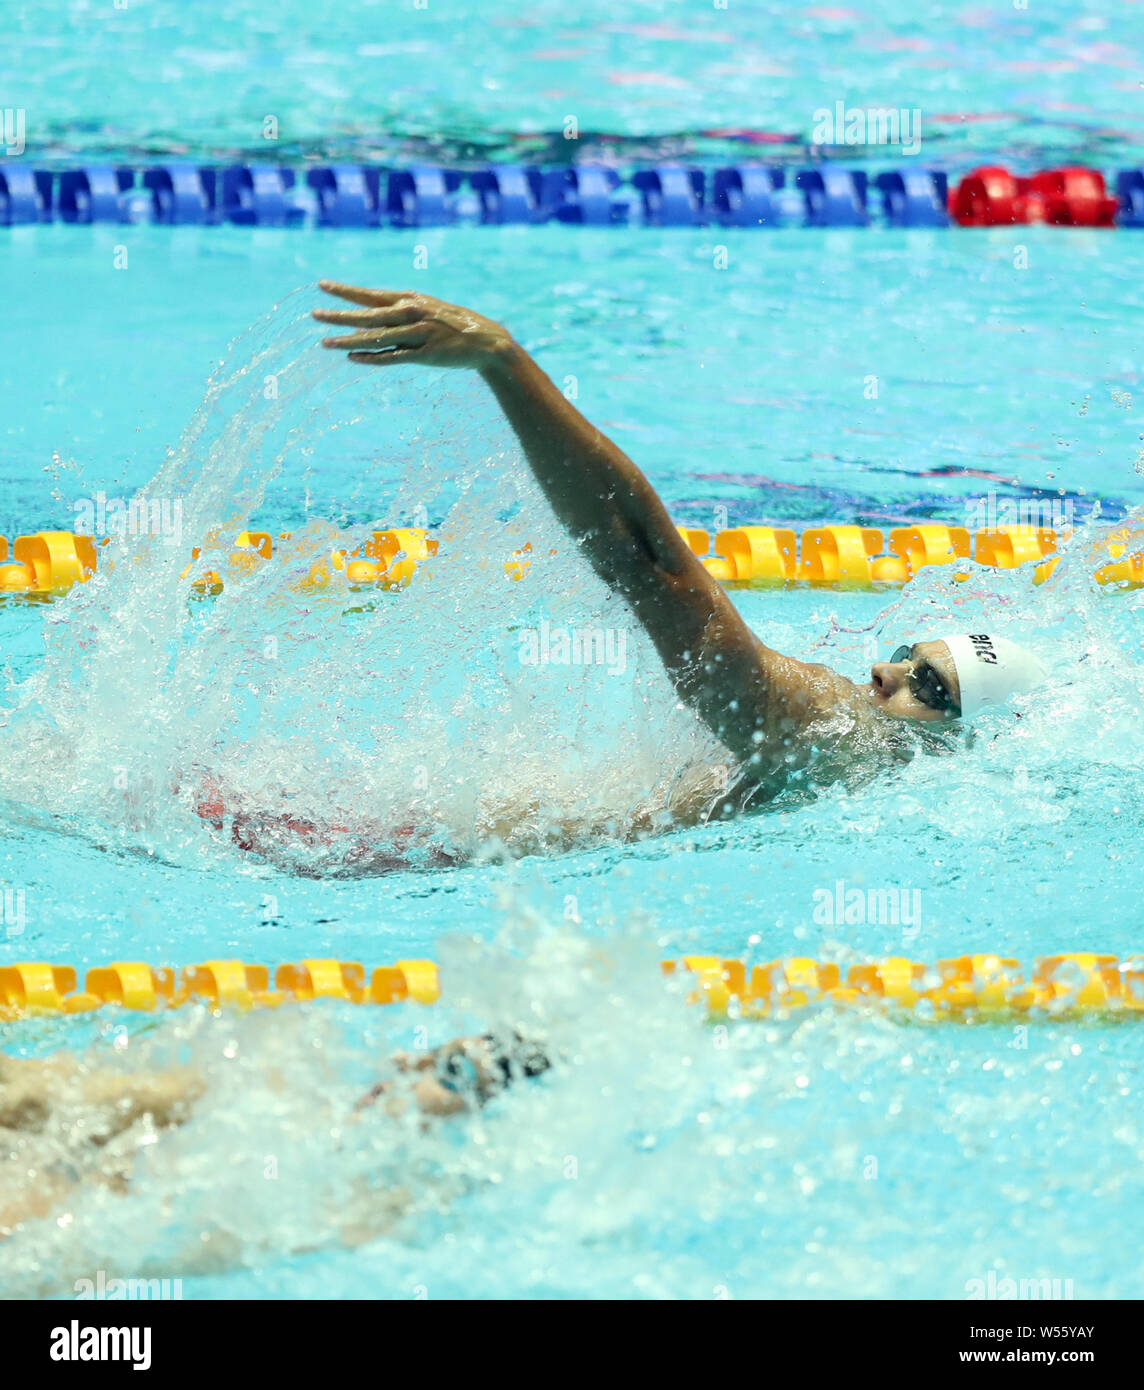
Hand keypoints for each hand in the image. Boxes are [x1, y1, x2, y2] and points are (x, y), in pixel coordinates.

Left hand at [313, 282, 514, 369]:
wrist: (486, 341)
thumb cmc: (453, 325)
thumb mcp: (427, 310)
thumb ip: (401, 314)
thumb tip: (373, 320)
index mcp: (409, 300)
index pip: (371, 294)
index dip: (346, 291)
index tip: (322, 286)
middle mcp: (410, 313)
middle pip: (367, 315)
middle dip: (339, 315)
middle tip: (315, 315)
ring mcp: (417, 334)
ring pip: (375, 337)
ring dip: (348, 340)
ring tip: (325, 343)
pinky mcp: (424, 355)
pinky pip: (392, 357)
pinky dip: (371, 358)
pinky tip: (353, 357)